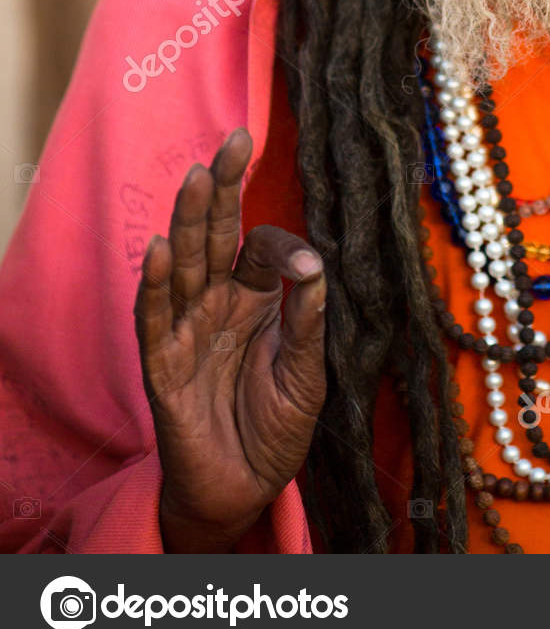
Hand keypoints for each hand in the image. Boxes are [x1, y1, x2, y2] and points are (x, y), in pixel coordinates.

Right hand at [134, 128, 326, 551]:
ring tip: (197, 177)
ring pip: (184, 264)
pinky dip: (156, 285)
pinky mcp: (163, 364)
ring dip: (188, 221)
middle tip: (235, 139)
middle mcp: (217, 301)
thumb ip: (308, 322)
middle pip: (216, 234)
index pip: (261, 247)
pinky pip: (155, 319)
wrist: (244, 489)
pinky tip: (161, 247)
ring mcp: (187, 328)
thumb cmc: (274, 427)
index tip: (307, 265)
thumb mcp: (307, 374)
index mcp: (254, 296)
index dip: (284, 247)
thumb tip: (315, 264)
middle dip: (223, 187)